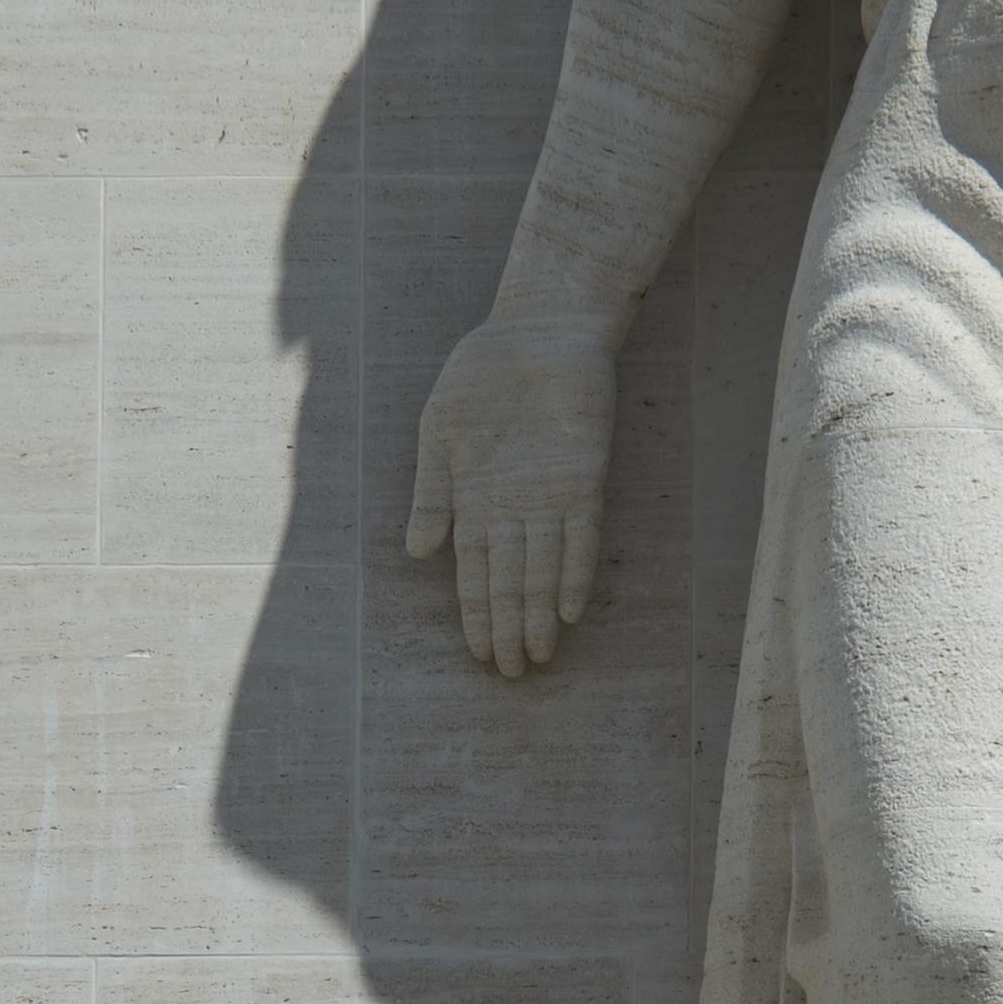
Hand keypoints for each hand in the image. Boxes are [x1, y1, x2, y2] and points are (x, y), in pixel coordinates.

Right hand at [407, 316, 618, 677]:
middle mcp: (515, 508)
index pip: (476, 574)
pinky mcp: (585, 475)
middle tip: (514, 675)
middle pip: (512, 581)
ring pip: (545, 568)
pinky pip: (581, 533)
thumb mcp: (439, 433)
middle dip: (511, 628)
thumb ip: (430, 492)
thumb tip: (417, 553)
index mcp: (475, 502)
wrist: (537, 328)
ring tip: (541, 655)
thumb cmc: (482, 378)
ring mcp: (550, 494)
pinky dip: (575, 569)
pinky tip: (570, 607)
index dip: (478, 615)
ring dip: (541, 612)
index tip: (479, 657)